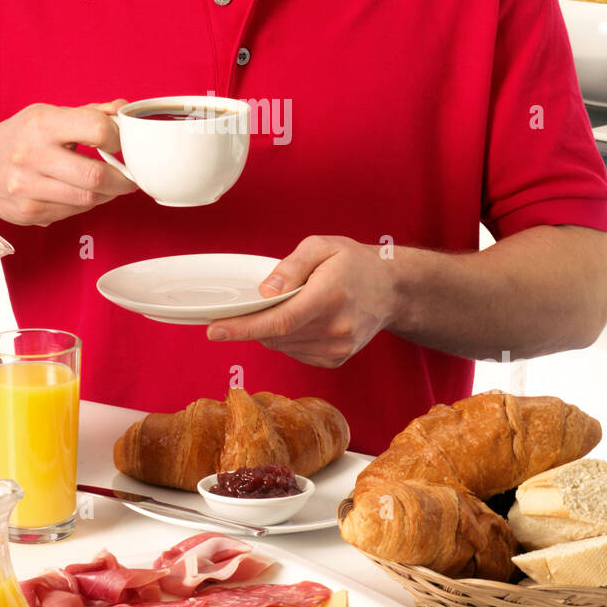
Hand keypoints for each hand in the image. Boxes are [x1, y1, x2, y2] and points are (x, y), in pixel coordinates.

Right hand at [0, 100, 138, 225]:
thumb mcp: (46, 116)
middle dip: (122, 179)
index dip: (119, 140)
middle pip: (95, 175)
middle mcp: (32, 154)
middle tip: (129, 178)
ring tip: (109, 186)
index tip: (122, 145)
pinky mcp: (29, 211)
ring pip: (87, 198)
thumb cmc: (17, 139)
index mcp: (41, 123)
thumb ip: (88, 113)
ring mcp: (28, 187)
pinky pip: (72, 212)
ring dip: (107, 194)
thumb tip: (122, 108)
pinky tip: (83, 194)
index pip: (97, 129)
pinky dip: (86, 204)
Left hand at [206, 235, 397, 367]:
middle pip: (276, 335)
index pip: (279, 320)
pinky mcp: (336, 360)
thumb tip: (264, 292)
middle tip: (253, 303)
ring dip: (272, 330)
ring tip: (290, 305)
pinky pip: (296, 353)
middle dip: (254, 322)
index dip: (243, 328)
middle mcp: (335, 329)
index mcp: (329, 297)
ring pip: (283, 346)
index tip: (214, 330)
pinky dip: (288, 338)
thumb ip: (290, 266)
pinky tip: (302, 320)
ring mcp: (338, 349)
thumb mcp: (322, 246)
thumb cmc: (355, 264)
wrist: (391, 289)